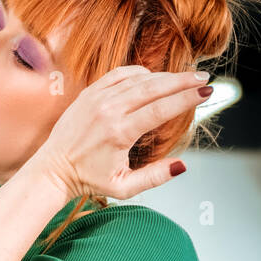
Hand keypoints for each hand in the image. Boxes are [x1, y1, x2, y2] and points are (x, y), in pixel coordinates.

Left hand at [35, 65, 212, 199]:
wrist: (54, 168)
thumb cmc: (89, 180)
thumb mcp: (124, 188)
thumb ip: (155, 177)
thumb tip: (182, 166)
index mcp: (119, 132)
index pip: (161, 109)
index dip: (186, 99)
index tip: (206, 92)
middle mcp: (108, 110)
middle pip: (154, 87)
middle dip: (182, 81)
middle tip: (204, 78)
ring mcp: (97, 97)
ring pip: (139, 78)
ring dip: (165, 76)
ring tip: (186, 77)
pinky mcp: (90, 92)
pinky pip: (120, 74)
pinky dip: (140, 73)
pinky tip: (155, 77)